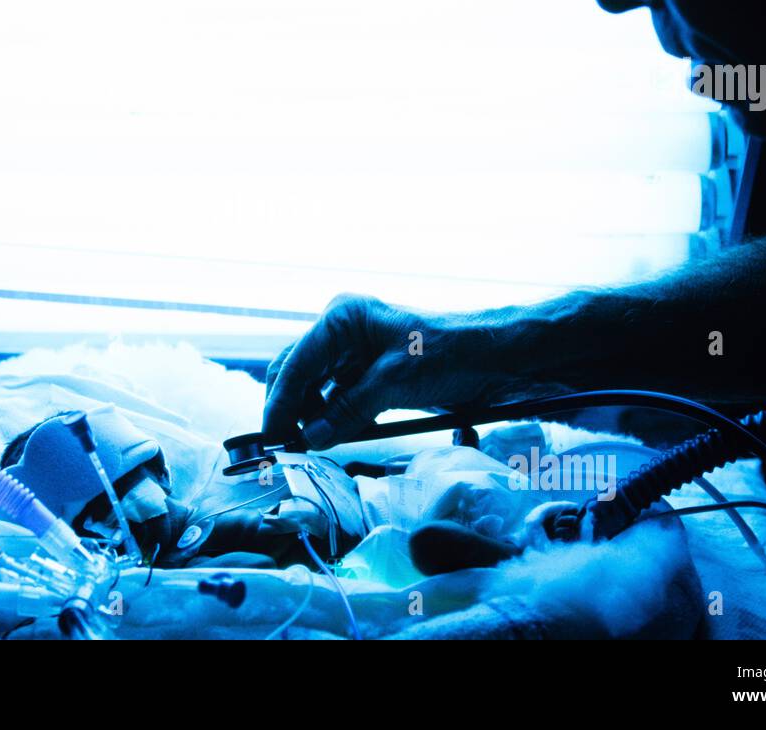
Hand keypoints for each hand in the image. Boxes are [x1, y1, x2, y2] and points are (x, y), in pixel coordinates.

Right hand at [262, 294, 514, 448]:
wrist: (492, 357)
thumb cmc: (449, 354)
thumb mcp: (396, 381)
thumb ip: (349, 409)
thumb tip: (312, 438)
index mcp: (342, 318)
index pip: (295, 364)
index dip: (280, 403)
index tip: (273, 437)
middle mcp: (340, 331)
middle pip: (296, 373)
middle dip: (290, 409)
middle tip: (286, 446)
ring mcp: (351, 352)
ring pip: (313, 389)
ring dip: (311, 418)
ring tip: (313, 445)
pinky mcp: (365, 373)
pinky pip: (336, 399)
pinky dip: (332, 419)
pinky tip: (337, 435)